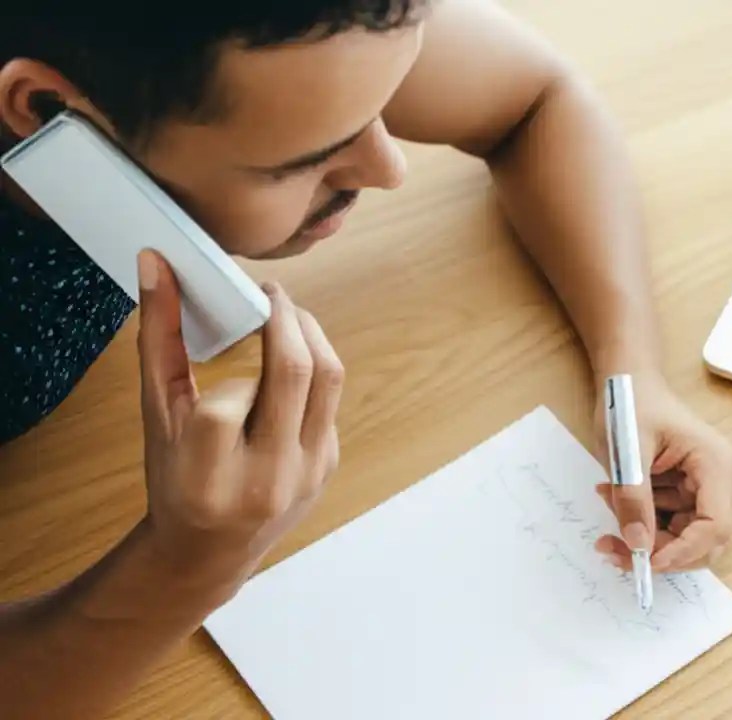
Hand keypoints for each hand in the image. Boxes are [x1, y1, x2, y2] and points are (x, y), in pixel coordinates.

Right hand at [134, 250, 343, 594]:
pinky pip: (331, 399)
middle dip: (284, 318)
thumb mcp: (157, 418)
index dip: (225, 365)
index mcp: (210, 482)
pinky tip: (290, 358)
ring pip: (328, 379)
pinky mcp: (329, 464)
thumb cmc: (174, 480)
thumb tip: (156, 263)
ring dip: (310, 334)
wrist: (210, 551)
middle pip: (294, 375)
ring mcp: (307, 475)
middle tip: (268, 292)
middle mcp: (267, 482)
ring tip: (285, 314)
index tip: (227, 315)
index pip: (225, 404)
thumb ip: (158, 339)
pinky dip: (314, 368)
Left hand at [592, 374, 731, 573]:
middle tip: (615, 550)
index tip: (646, 561)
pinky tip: (614, 501)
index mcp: (716, 464)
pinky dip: (642, 524)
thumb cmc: (631, 403)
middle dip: (661, 552)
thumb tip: (638, 545)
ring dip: (645, 538)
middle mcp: (720, 480)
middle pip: (704, 541)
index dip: (684, 551)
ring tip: (607, 514)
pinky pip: (670, 524)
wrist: (628, 381)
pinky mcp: (687, 492)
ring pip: (684, 537)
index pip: (716, 526)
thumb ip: (633, 499)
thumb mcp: (627, 450)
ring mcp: (705, 488)